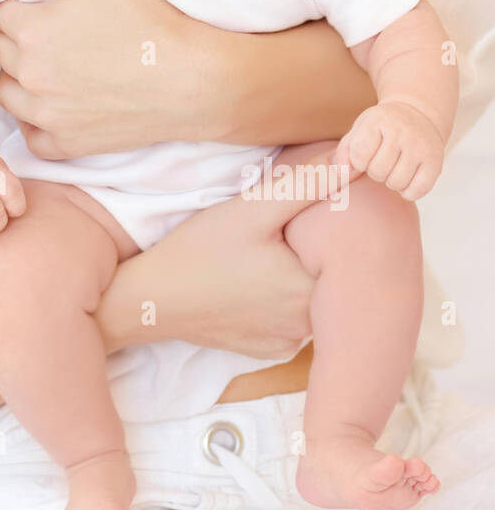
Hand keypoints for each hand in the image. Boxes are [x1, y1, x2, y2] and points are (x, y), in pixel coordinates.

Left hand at [0, 0, 229, 158]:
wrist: (192, 81)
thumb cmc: (149, 24)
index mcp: (33, 31)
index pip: (2, 14)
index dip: (24, 8)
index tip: (50, 9)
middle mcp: (31, 76)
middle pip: (2, 51)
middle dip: (21, 39)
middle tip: (59, 34)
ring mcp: (46, 115)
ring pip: (8, 92)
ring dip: (22, 78)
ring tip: (56, 66)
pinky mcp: (66, 145)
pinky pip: (30, 136)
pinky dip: (37, 122)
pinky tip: (59, 105)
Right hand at [97, 151, 332, 359]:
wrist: (154, 299)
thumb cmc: (202, 249)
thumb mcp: (252, 209)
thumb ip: (307, 183)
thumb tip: (354, 159)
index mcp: (312, 287)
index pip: (342, 250)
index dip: (327, 227)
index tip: (299, 219)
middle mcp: (310, 325)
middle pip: (327, 277)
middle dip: (312, 253)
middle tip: (275, 236)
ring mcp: (290, 342)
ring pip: (311, 300)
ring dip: (299, 278)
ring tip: (266, 258)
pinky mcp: (270, 350)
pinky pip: (291, 321)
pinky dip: (281, 303)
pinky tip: (254, 285)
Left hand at [334, 101, 444, 201]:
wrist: (418, 115)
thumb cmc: (382, 128)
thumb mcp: (359, 131)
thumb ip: (345, 153)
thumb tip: (341, 176)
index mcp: (378, 120)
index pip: (359, 153)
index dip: (358, 161)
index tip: (364, 155)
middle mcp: (402, 131)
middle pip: (377, 171)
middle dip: (374, 171)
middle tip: (381, 161)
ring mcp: (421, 146)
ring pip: (396, 183)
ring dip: (391, 181)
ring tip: (394, 168)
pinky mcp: (436, 162)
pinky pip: (417, 191)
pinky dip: (408, 191)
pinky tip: (407, 178)